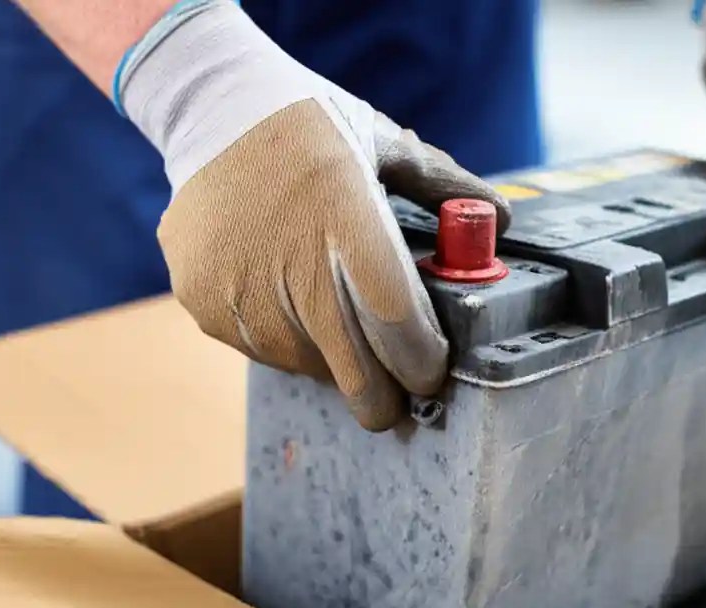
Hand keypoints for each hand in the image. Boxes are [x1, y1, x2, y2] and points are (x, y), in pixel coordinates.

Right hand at [116, 1, 507, 430]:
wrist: (209, 109)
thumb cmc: (310, 129)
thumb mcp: (382, 141)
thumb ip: (444, 185)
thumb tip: (501, 222)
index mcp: (345, 213)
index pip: (395, 319)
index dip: (421, 361)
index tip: (434, 371)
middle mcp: (291, 259)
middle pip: (354, 371)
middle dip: (385, 401)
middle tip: (399, 401)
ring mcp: (241, 287)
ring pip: (308, 366)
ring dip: (333, 363)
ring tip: (338, 326)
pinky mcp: (203, 301)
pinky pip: (262, 350)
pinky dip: (288, 343)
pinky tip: (291, 303)